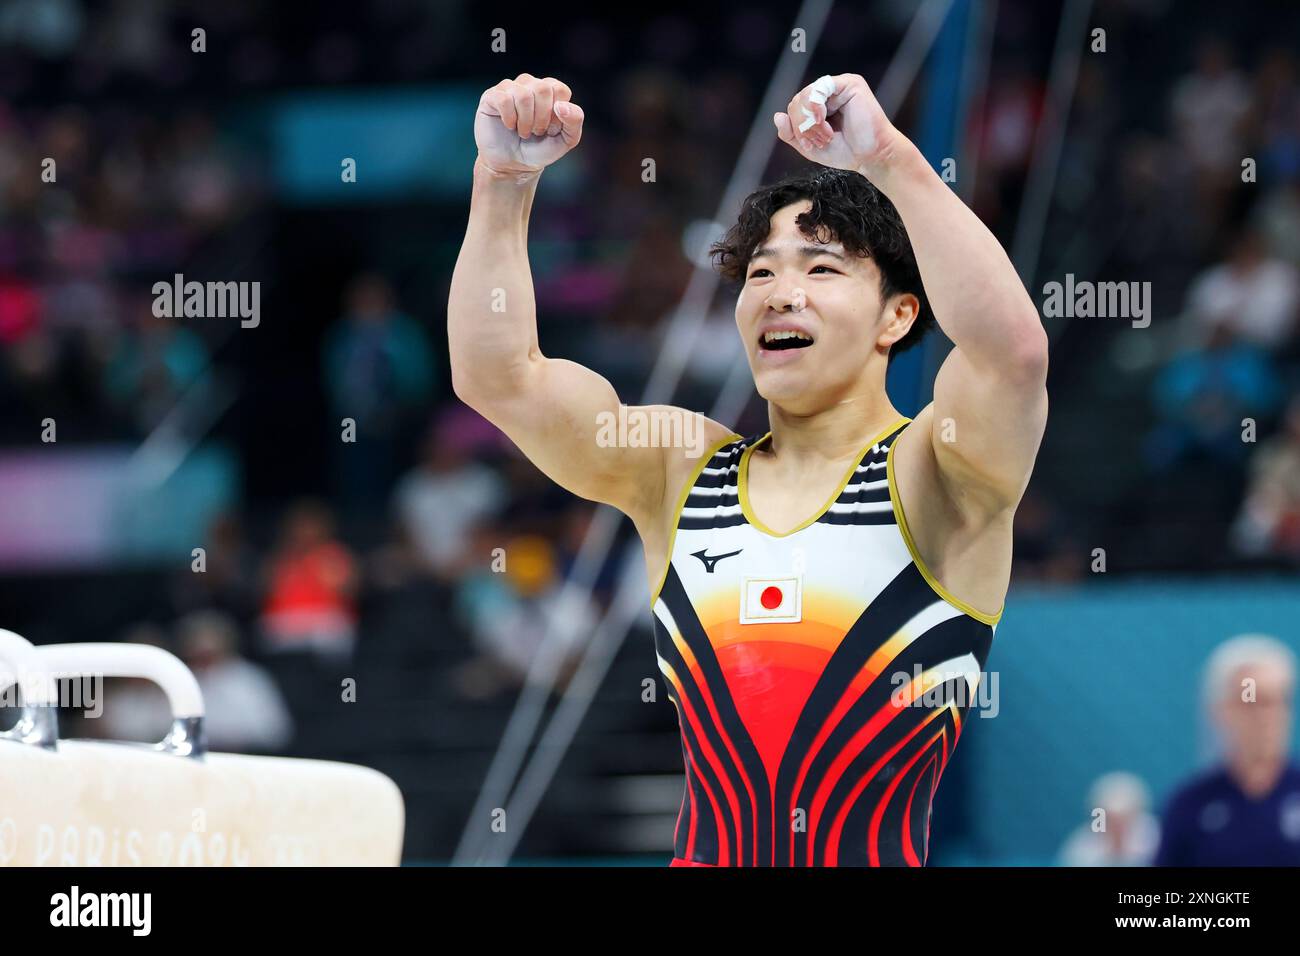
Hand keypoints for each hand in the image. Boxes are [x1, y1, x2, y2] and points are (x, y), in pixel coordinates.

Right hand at [475, 74, 583, 179]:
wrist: (514, 165)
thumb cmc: (540, 150)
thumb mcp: (567, 139)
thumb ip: (575, 121)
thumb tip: (561, 105)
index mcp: (549, 89)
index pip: (559, 89)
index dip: (557, 114)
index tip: (550, 129)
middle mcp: (530, 83)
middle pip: (542, 89)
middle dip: (541, 118)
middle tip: (536, 131)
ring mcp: (509, 88)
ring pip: (523, 95)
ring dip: (525, 121)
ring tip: (523, 132)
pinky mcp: (492, 96)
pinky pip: (504, 99)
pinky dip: (510, 118)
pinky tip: (509, 126)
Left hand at [773, 73, 900, 178]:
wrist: (870, 156)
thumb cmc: (845, 152)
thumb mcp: (809, 146)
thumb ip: (791, 134)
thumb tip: (777, 116)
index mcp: (819, 105)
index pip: (795, 108)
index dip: (796, 127)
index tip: (811, 145)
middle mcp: (829, 93)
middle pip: (797, 100)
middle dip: (803, 125)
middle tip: (820, 141)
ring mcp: (839, 86)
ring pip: (806, 94)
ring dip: (810, 120)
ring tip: (826, 135)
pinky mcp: (850, 83)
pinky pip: (820, 88)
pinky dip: (816, 106)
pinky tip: (824, 120)